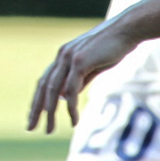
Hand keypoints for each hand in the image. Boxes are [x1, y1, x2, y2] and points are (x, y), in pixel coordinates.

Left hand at [28, 17, 139, 133]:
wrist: (128, 30)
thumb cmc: (114, 47)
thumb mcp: (93, 66)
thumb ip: (80, 79)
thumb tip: (68, 96)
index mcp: (63, 55)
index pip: (45, 80)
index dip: (38, 99)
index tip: (34, 116)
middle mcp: (62, 56)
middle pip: (44, 86)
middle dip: (36, 109)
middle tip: (31, 128)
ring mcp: (69, 57)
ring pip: (54, 90)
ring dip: (50, 112)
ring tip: (49, 130)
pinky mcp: (80, 61)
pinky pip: (71, 90)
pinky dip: (71, 107)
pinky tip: (73, 120)